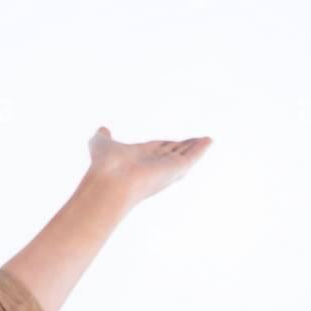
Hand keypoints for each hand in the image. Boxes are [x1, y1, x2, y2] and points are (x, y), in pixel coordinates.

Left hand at [86, 126, 212, 207]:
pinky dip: (201, 149)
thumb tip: (102, 130)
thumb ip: (102, 136)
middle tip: (196, 140)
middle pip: (172, 154)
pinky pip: (192, 157)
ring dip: (195, 147)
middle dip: (183, 147)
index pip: (154, 149)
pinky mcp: (176, 168)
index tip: (171, 141)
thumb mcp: (100, 144)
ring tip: (207, 140)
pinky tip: (209, 141)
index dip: (163, 144)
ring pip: (183, 155)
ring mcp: (165, 168)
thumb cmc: (104, 165)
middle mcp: (153, 165)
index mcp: (138, 158)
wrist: (112, 181)